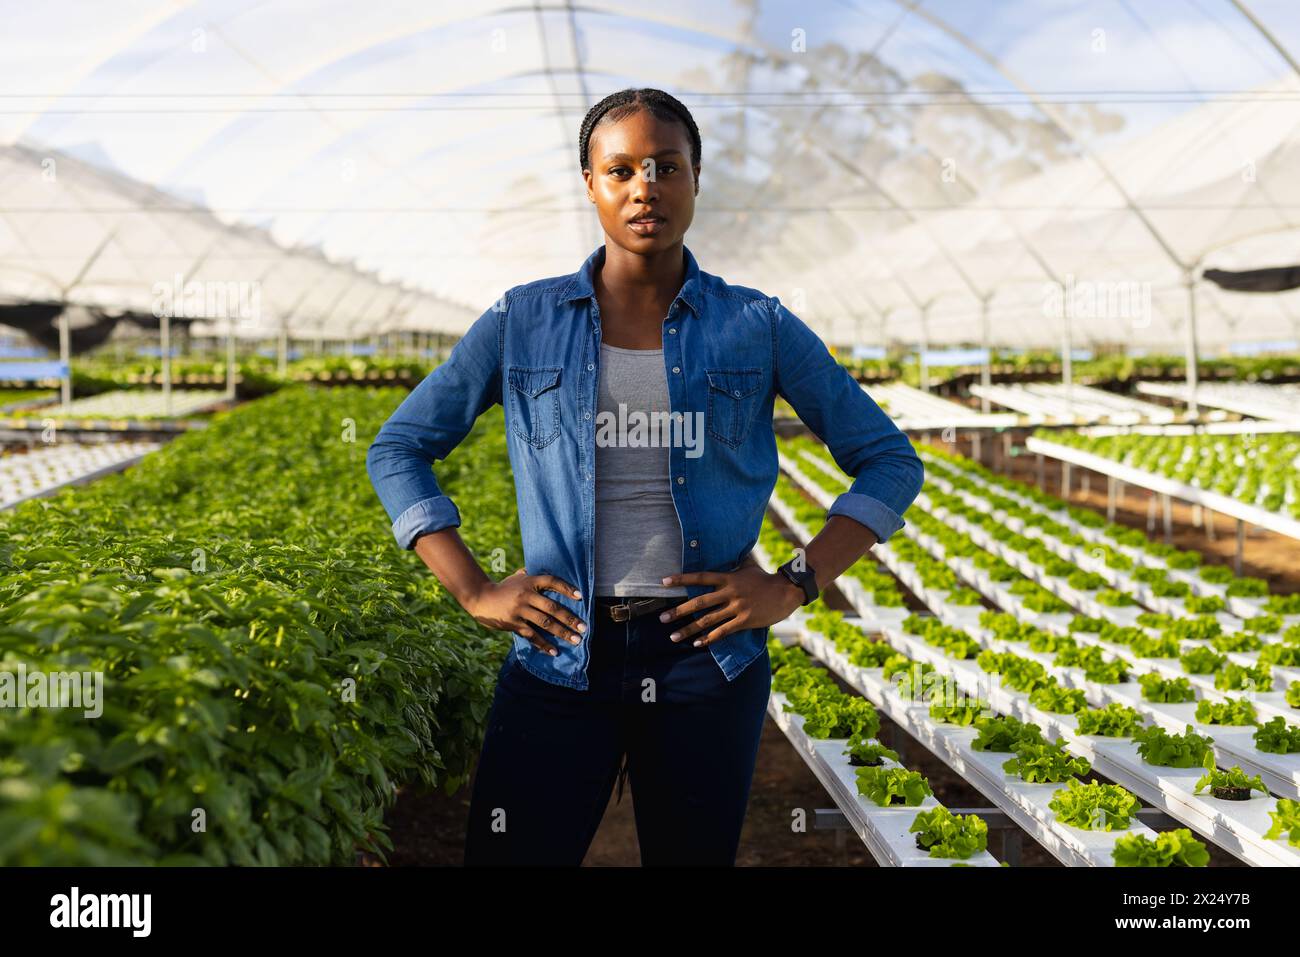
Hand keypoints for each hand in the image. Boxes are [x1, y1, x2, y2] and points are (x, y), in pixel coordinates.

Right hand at [464, 567, 585, 656]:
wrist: (480, 598)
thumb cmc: (502, 588)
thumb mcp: (516, 578)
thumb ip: (530, 575)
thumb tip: (543, 570)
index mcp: (529, 581)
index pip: (552, 582)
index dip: (566, 588)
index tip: (580, 597)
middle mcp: (526, 594)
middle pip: (552, 607)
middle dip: (570, 618)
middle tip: (584, 628)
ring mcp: (520, 610)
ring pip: (545, 623)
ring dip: (562, 632)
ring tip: (576, 640)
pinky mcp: (513, 623)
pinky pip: (532, 635)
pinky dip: (544, 644)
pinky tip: (554, 651)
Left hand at [658, 564, 804, 647]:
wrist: (787, 591)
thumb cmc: (766, 579)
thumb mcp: (748, 567)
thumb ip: (734, 564)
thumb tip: (730, 551)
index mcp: (728, 578)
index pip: (700, 577)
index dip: (681, 579)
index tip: (663, 582)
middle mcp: (729, 592)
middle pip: (699, 602)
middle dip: (678, 611)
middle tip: (662, 618)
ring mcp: (737, 607)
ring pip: (708, 620)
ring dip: (689, 629)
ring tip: (673, 637)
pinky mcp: (745, 621)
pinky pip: (723, 631)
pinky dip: (709, 638)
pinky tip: (697, 644)